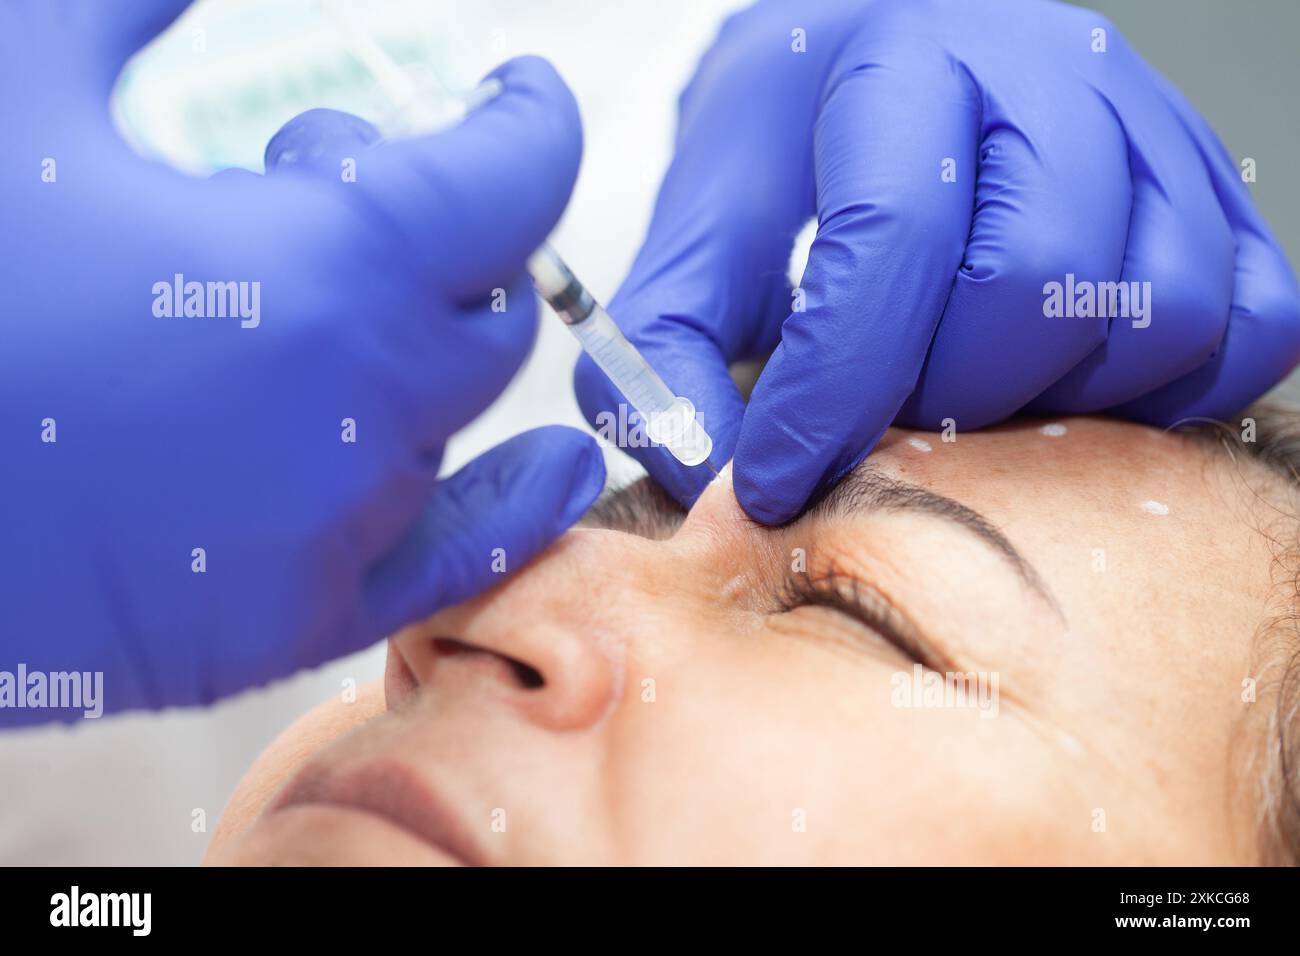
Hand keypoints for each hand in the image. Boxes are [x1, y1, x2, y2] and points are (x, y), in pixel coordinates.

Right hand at [0, 1, 603, 722]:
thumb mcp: (18, 91)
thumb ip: (125, 8)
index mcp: (326, 265)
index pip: (510, 182)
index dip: (528, 126)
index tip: (517, 102)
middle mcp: (364, 406)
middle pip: (489, 304)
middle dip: (447, 241)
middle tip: (334, 203)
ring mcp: (337, 525)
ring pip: (458, 417)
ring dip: (418, 354)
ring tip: (303, 325)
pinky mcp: (291, 619)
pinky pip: (454, 563)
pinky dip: (510, 512)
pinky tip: (555, 471)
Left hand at [575, 0, 1299, 522]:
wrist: (878, 60)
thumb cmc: (795, 149)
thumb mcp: (701, 234)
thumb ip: (667, 348)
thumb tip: (695, 466)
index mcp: (906, 62)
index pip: (892, 240)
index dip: (832, 391)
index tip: (776, 476)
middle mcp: (1049, 74)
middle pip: (1036, 285)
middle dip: (945, 393)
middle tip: (890, 407)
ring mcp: (1152, 128)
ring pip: (1156, 312)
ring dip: (1055, 399)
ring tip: (973, 386)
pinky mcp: (1214, 191)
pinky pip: (1250, 325)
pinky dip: (1171, 392)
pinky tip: (1073, 382)